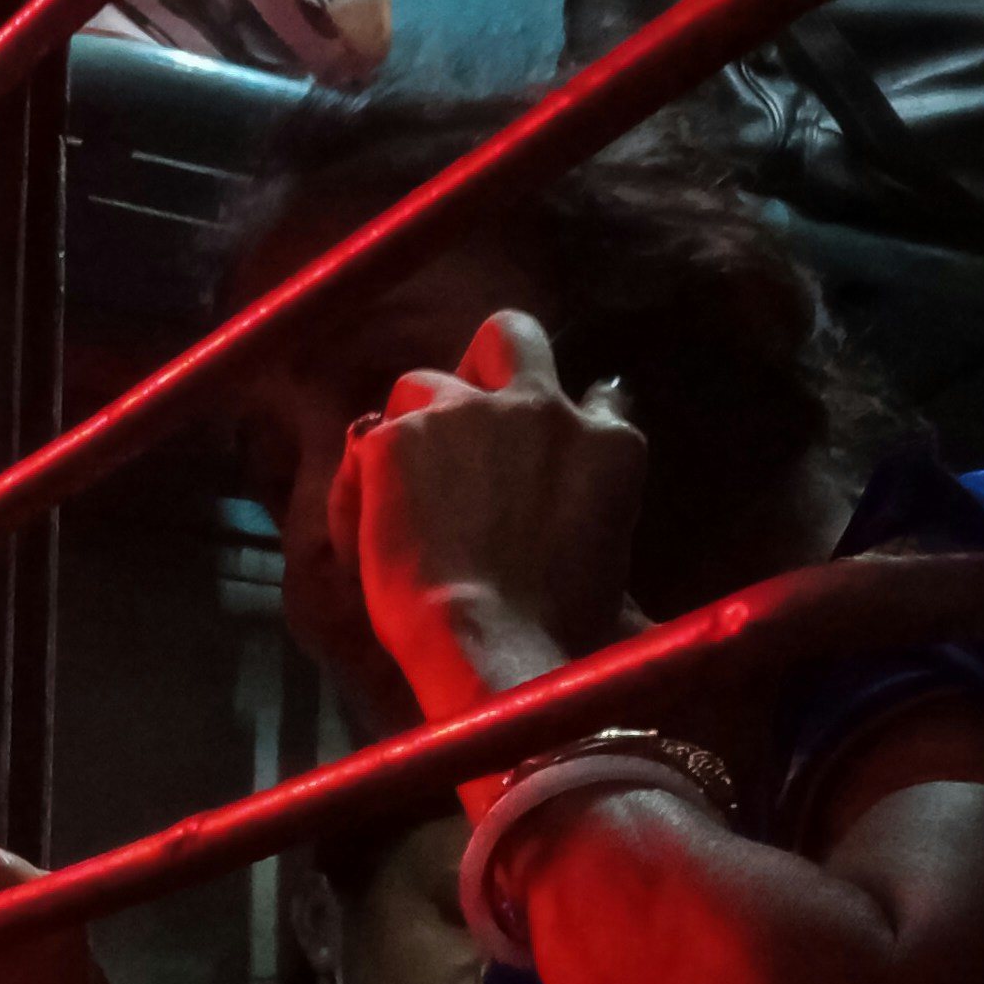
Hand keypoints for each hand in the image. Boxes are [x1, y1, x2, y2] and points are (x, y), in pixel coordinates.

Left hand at [328, 310, 645, 717]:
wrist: (494, 649)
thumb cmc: (568, 637)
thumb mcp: (617, 573)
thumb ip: (597, 522)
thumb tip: (586, 544)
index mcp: (607, 445)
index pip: (598, 396)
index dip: (565, 419)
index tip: (547, 446)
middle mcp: (539, 408)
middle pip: (510, 335)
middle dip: (489, 361)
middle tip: (468, 412)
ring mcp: (462, 414)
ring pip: (424, 383)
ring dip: (419, 422)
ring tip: (409, 485)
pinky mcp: (394, 438)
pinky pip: (368, 441)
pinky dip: (366, 479)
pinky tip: (368, 528)